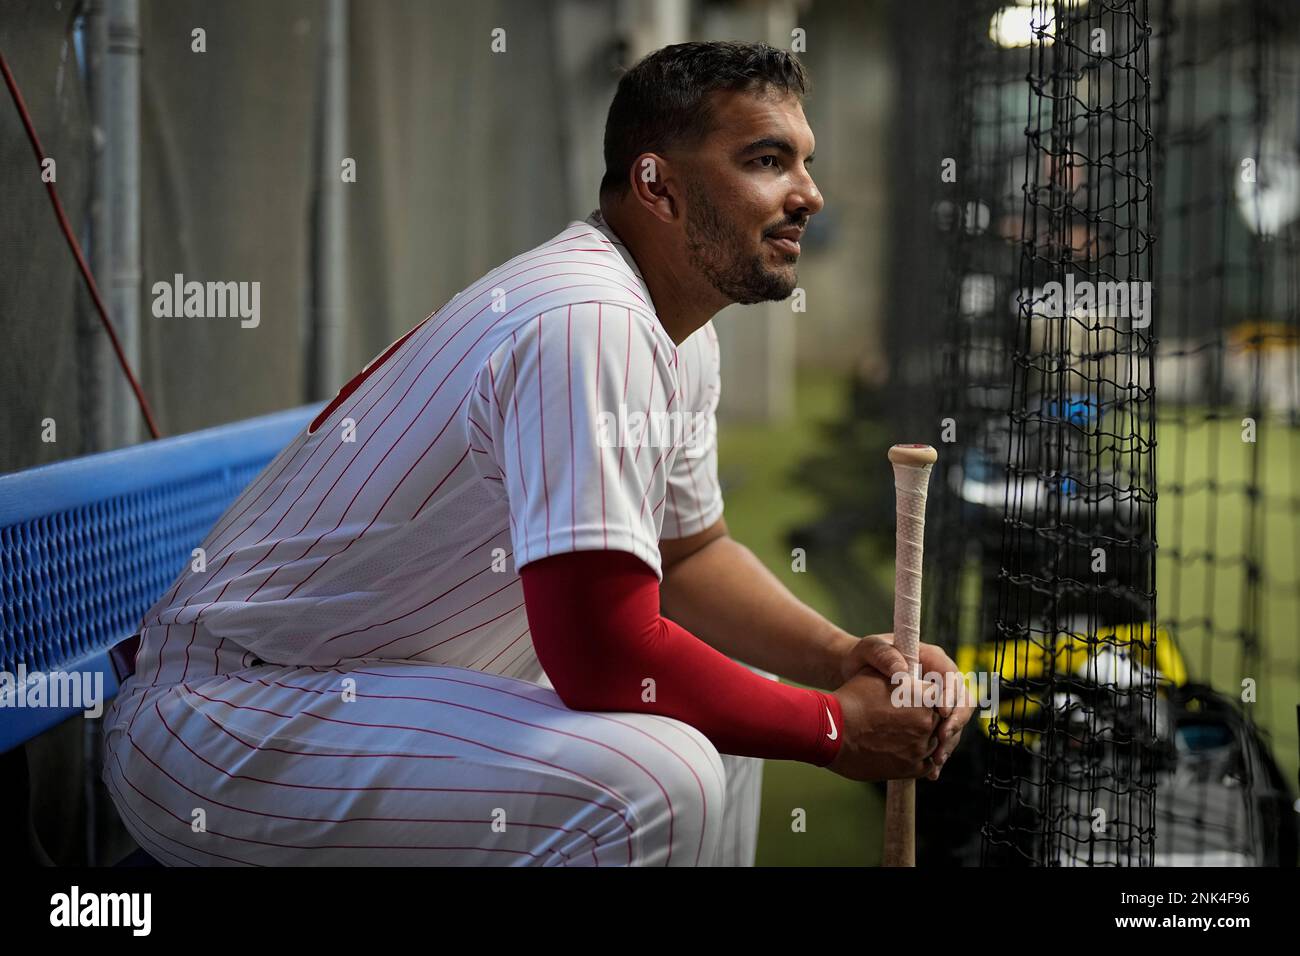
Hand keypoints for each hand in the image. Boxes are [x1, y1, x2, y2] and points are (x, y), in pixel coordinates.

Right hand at [825, 669, 940, 781]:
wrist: (832, 731)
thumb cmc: (851, 700)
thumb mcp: (876, 675)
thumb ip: (900, 674)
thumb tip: (908, 673)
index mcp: (923, 697)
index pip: (940, 697)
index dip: (928, 699)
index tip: (917, 701)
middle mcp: (927, 723)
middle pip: (938, 721)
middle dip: (926, 719)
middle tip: (908, 719)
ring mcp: (920, 748)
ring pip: (934, 743)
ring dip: (924, 740)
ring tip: (903, 736)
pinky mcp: (910, 769)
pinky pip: (927, 765)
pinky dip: (921, 759)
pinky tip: (907, 752)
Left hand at [836, 633, 975, 778]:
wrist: (853, 675)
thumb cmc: (863, 657)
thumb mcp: (869, 649)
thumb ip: (883, 654)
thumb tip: (902, 670)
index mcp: (932, 660)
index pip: (951, 676)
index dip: (950, 694)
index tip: (941, 711)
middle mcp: (940, 681)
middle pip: (962, 702)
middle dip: (955, 722)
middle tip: (942, 738)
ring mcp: (936, 703)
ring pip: (954, 725)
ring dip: (949, 744)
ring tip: (936, 761)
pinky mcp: (929, 721)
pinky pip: (941, 739)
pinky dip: (938, 754)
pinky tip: (931, 771)